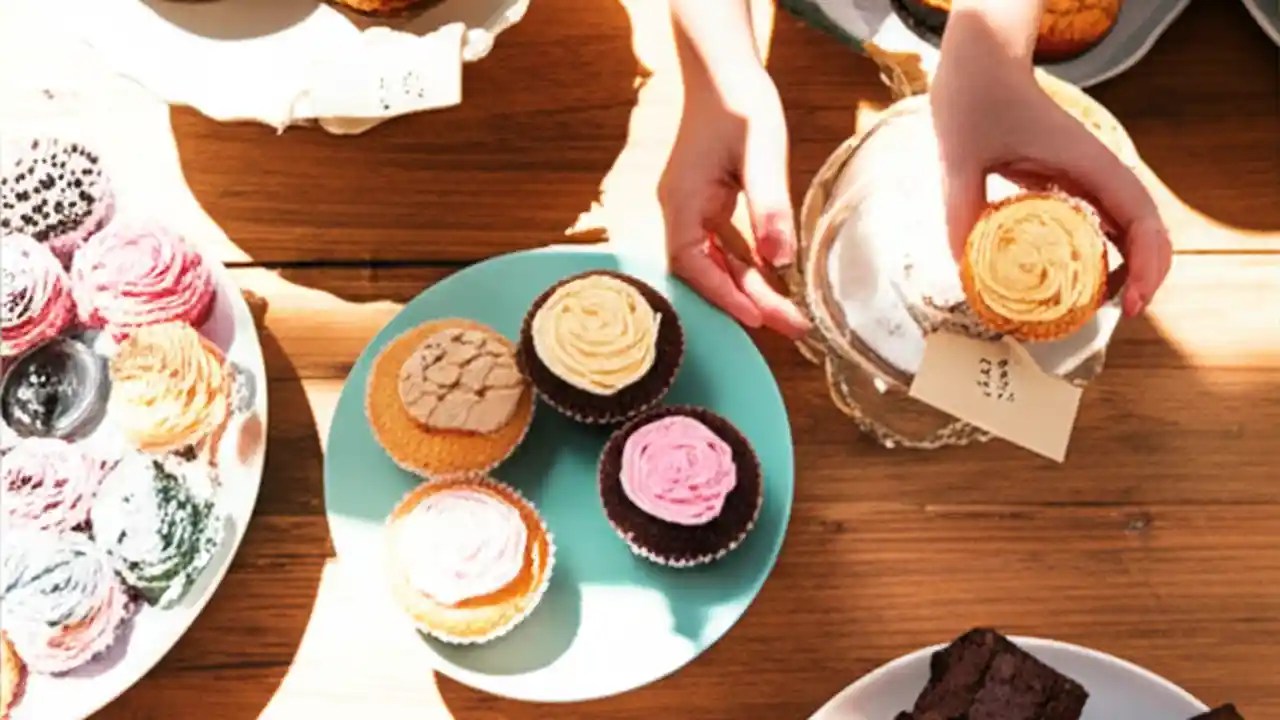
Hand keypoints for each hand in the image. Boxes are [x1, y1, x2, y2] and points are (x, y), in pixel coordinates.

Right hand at [658, 67, 810, 338]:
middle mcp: (678, 210)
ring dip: (748, 288)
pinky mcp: (705, 203)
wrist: (723, 68)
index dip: (724, 295)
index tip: (759, 317)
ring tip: (788, 314)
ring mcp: (690, 208)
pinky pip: (721, 247)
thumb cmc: (739, 102)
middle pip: (706, 272)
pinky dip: (745, 267)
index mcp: (681, 200)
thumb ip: (769, 204)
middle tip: (792, 326)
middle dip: (747, 301)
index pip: (694, 264)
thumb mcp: (763, 150)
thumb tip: (780, 259)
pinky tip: (772, 280)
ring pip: (714, 263)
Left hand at [931, 25, 1172, 316]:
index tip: (1136, 303)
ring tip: (1084, 310)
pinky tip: (1060, 284)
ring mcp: (1082, 180)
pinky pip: (1087, 227)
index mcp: (1088, 163)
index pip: (1141, 218)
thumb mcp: (959, 157)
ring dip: (1115, 271)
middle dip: (1139, 278)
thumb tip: (963, 268)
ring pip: (1118, 233)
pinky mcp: (1063, 186)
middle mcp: (1095, 173)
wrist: (977, 67)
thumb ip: (960, 210)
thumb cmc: (976, 100)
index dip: (1150, 264)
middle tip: (1109, 318)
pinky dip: (1085, 258)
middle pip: (1141, 233)